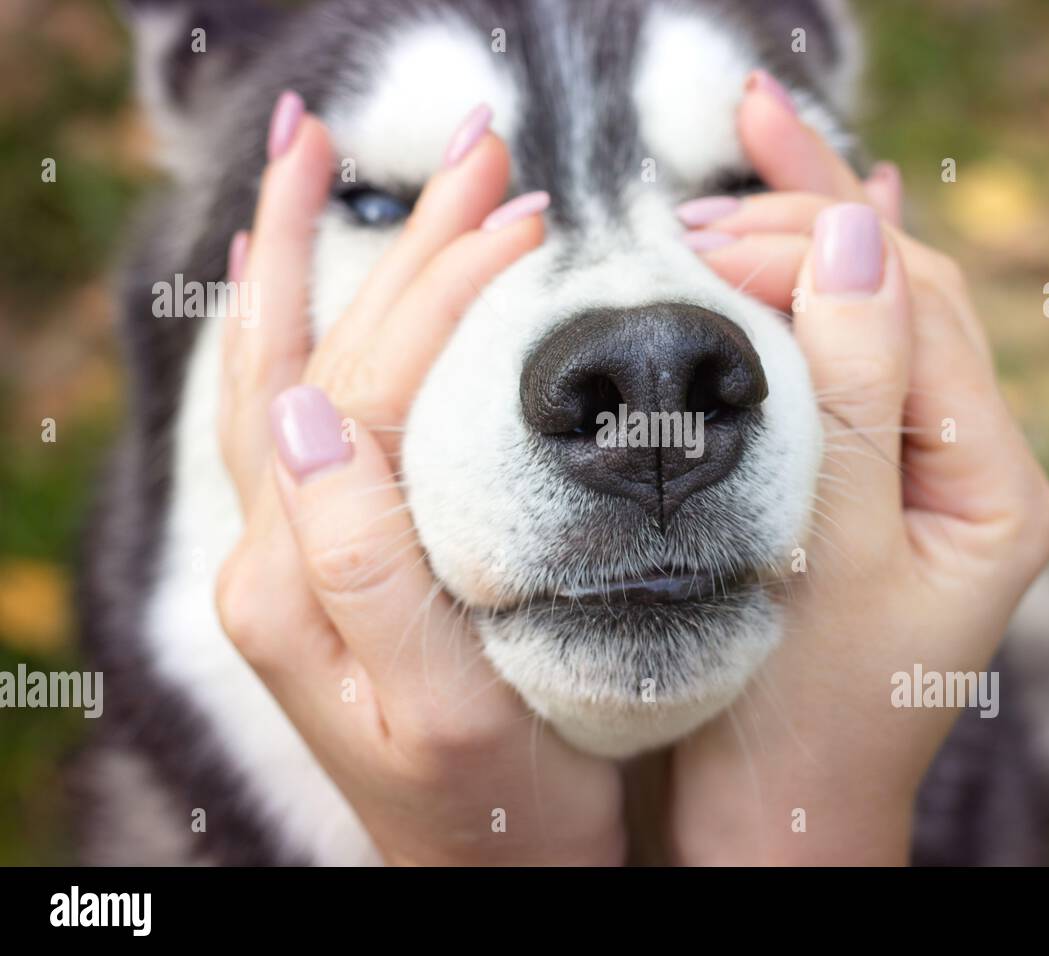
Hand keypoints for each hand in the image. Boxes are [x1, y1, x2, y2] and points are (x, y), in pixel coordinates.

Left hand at [214, 94, 623, 865]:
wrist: (506, 889)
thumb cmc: (506, 819)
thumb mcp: (446, 717)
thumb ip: (364, 571)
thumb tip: (305, 406)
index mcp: (298, 588)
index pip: (360, 387)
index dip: (440, 290)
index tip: (531, 219)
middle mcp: (276, 562)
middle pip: (318, 354)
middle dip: (389, 238)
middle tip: (477, 143)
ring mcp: (297, 559)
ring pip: (291, 371)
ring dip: (325, 260)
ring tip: (339, 160)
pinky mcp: (330, 565)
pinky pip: (300, 417)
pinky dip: (312, 331)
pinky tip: (324, 289)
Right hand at [668, 73, 1048, 864]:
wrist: (771, 828)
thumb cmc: (796, 716)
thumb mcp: (830, 549)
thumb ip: (853, 390)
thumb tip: (858, 229)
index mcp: (994, 487)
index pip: (915, 310)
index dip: (817, 243)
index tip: (704, 223)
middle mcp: (971, 470)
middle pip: (905, 295)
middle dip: (814, 218)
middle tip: (721, 152)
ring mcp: (918, 478)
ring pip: (875, 319)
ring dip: (812, 239)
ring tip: (757, 150)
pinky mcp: (862, 491)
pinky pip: (847, 365)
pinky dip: (818, 294)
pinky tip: (820, 232)